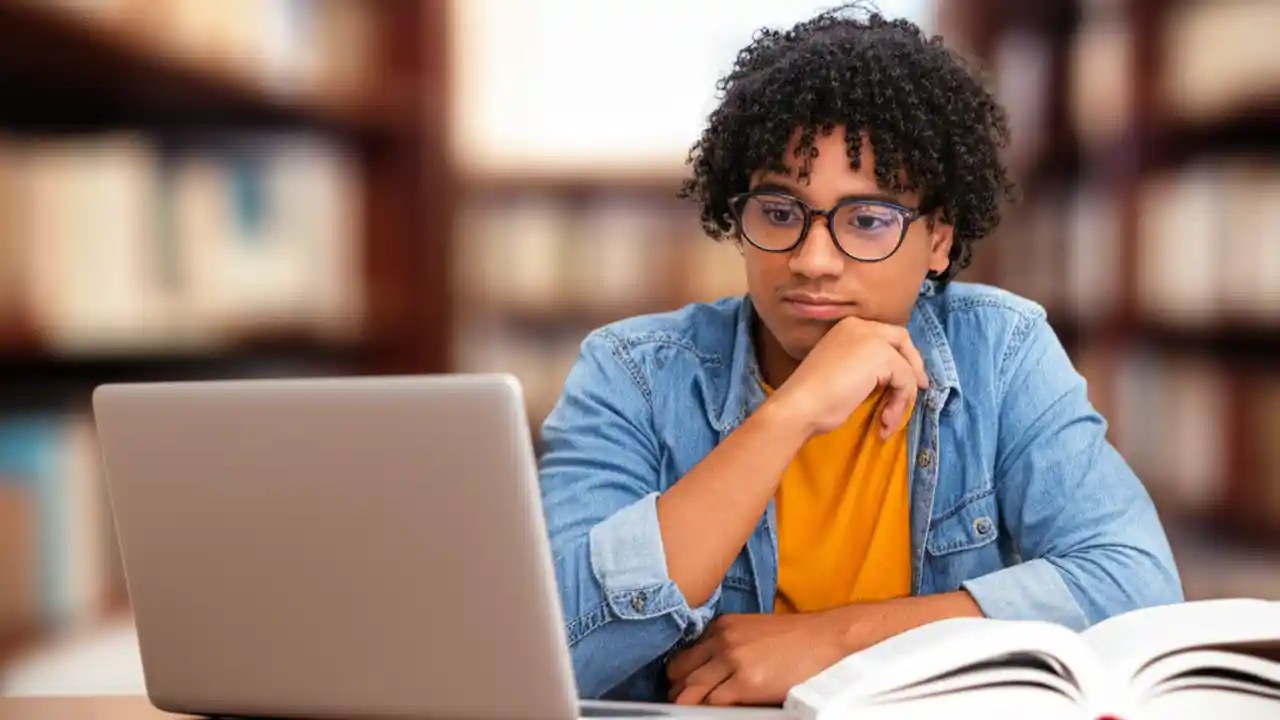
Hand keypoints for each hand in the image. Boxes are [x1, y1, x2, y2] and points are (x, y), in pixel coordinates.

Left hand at [665, 594, 981, 706]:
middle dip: (678, 692)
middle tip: (683, 706)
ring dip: (688, 705)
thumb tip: (709, 671)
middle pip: (679, 673)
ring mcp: (732, 660)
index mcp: (722, 627)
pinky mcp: (745, 682)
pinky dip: (708, 712)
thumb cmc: (797, 640)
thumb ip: (729, 645)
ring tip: (693, 713)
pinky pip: (712, 704)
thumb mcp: (754, 632)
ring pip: (689, 691)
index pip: (684, 656)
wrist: (829, 639)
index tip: (682, 689)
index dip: (680, 677)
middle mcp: (722, 640)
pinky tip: (714, 714)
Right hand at [767, 317, 928, 439]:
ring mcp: (872, 339)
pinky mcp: (881, 356)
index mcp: (848, 327)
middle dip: (913, 366)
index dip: (901, 356)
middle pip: (902, 339)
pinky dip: (899, 403)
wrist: (800, 406)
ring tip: (887, 421)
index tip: (908, 378)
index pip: (886, 335)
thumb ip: (866, 366)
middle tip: (919, 389)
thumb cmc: (814, 396)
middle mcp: (860, 326)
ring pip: (905, 366)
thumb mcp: (843, 373)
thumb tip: (895, 377)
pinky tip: (884, 420)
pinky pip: (905, 380)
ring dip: (902, 397)